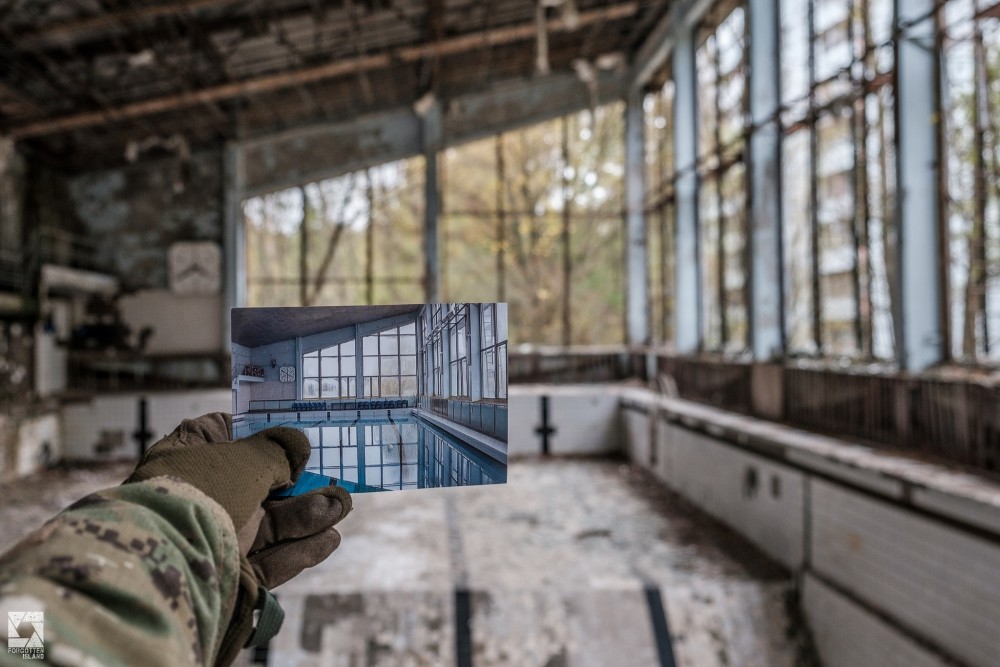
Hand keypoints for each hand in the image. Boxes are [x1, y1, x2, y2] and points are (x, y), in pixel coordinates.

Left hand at [125, 413, 351, 661]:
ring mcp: (216, 537)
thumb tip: (299, 444)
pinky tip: (330, 538)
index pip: (223, 435)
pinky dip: (301, 549)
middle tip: (336, 478)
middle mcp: (201, 497)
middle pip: (260, 486)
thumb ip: (279, 450)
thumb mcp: (246, 459)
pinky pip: (270, 559)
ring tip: (343, 505)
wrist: (171, 567)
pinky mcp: (231, 575)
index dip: (259, 431)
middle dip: (302, 483)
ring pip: (271, 524)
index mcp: (189, 460)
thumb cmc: (202, 495)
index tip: (294, 432)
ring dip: (309, 513)